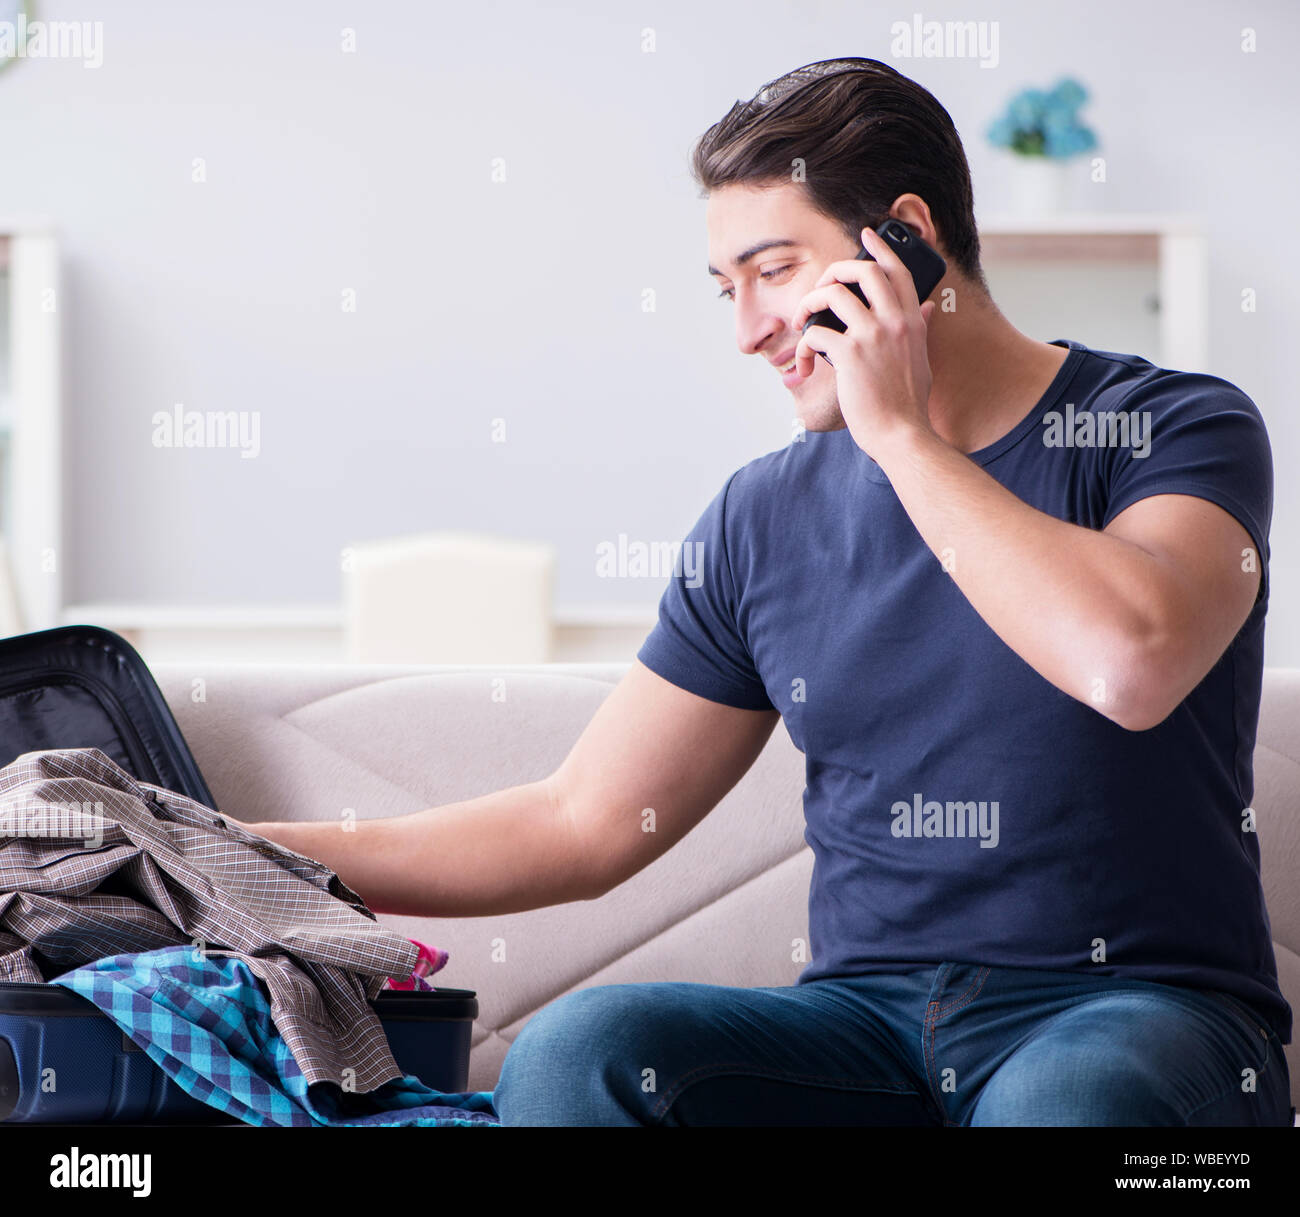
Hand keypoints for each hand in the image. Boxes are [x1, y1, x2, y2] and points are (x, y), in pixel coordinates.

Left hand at [791, 225, 937, 457]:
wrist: (902, 434)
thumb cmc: (907, 403)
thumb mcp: (921, 358)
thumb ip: (921, 329)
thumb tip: (928, 308)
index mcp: (913, 320)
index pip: (898, 270)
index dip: (880, 248)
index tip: (865, 234)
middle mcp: (895, 321)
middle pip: (863, 269)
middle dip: (834, 270)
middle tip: (820, 289)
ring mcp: (873, 335)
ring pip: (832, 293)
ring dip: (808, 305)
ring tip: (801, 325)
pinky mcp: (850, 355)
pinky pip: (814, 333)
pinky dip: (801, 348)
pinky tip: (803, 365)